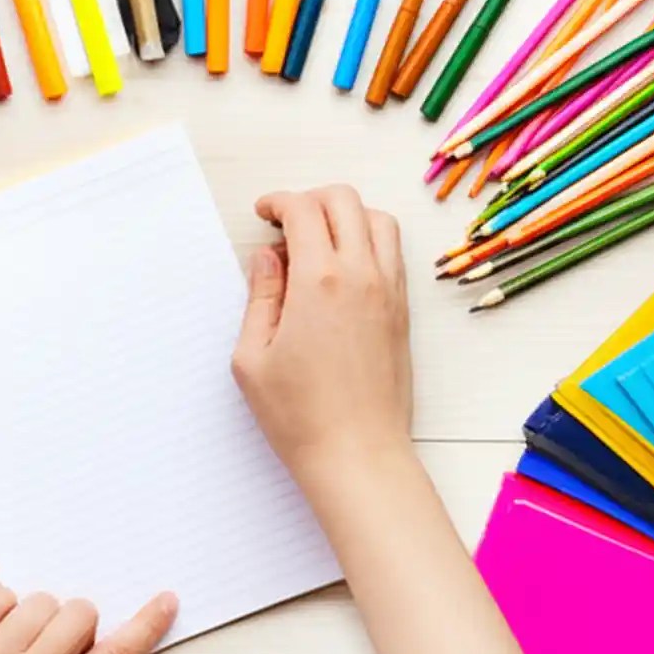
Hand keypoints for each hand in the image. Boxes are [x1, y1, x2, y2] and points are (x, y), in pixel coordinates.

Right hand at [232, 185, 411, 481]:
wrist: (357, 455)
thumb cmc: (299, 416)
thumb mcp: (253, 357)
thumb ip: (260, 296)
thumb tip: (267, 257)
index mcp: (319, 281)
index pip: (303, 209)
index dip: (278, 202)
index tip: (264, 214)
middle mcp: (362, 276)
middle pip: (344, 201)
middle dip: (310, 199)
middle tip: (286, 221)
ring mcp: (389, 292)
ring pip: (378, 220)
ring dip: (346, 216)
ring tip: (317, 241)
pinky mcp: (401, 312)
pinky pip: (392, 253)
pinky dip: (367, 242)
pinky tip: (341, 269)